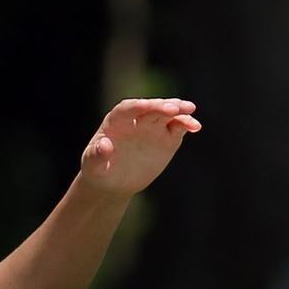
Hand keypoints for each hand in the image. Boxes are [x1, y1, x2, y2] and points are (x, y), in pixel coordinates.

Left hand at [79, 98, 200, 198]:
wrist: (113, 182)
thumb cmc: (98, 171)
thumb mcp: (92, 166)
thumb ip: (96, 155)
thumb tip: (105, 146)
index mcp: (116, 121)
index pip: (128, 108)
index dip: (138, 106)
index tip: (147, 106)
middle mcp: (137, 119)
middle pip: (151, 108)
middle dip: (162, 106)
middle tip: (175, 108)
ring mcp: (153, 126)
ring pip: (168, 113)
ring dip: (179, 111)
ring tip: (190, 112)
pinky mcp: (167, 137)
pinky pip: (178, 127)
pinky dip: (187, 124)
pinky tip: (195, 127)